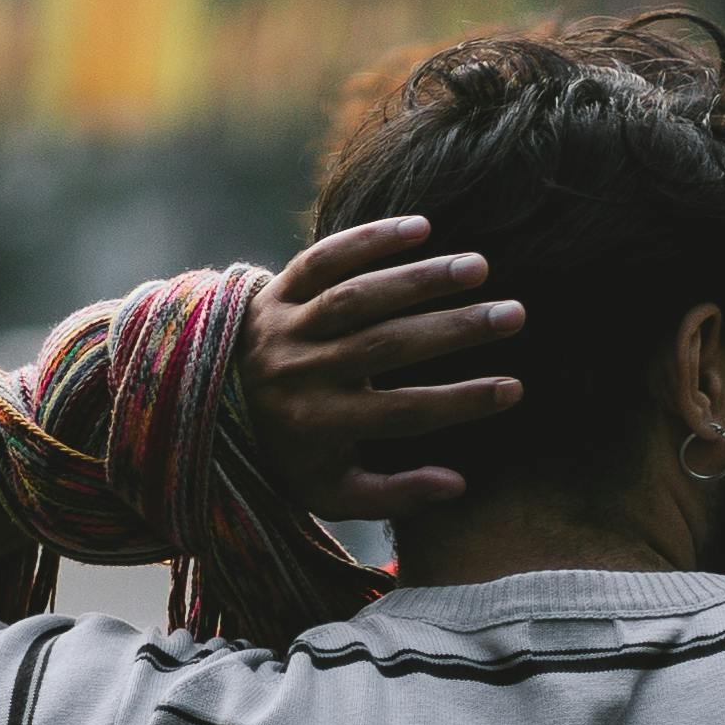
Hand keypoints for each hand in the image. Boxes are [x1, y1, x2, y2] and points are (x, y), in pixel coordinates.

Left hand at [237, 217, 523, 519]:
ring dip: (420, 278)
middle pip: (387, 345)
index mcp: (320, 426)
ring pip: (358, 295)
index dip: (461, 402)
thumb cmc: (292, 453)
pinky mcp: (274, 288)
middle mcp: (302, 372)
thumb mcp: (333, 493)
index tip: (515, 387)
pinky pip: (322, 259)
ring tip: (479, 266)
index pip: (404, 413)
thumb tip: (459, 484)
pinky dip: (368, 240)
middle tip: (515, 313)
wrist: (209, 404)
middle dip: (455, 329)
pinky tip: (421, 228)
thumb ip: (396, 496)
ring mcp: (285, 325)